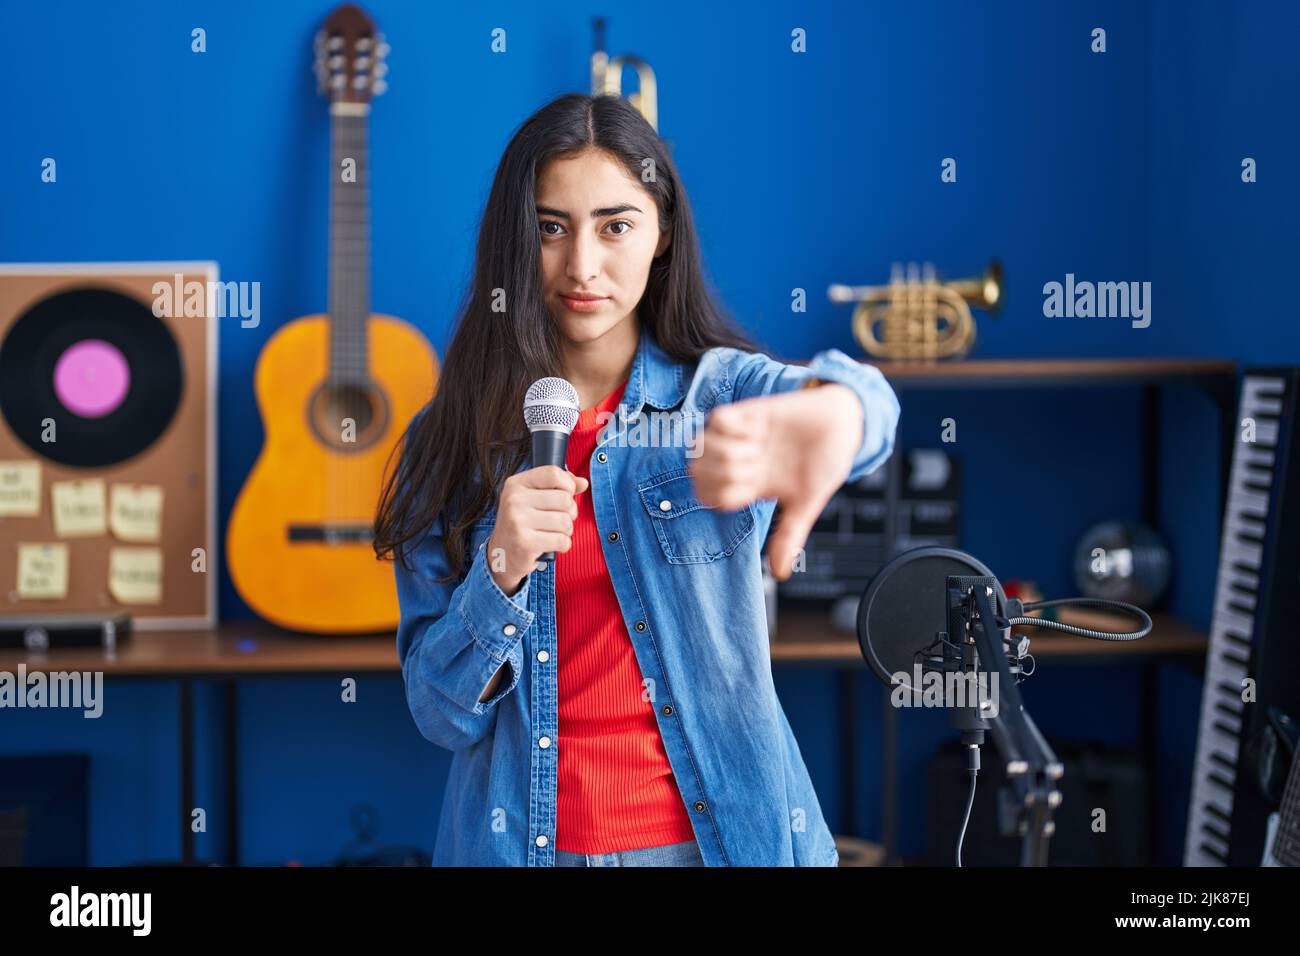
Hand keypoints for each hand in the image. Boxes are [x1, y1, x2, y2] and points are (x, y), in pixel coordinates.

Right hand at [486, 465, 587, 594]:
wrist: (501, 555)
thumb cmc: (521, 524)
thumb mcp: (534, 499)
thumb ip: (559, 487)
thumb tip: (583, 482)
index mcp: (515, 484)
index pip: (553, 473)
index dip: (568, 485)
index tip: (565, 495)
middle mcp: (514, 500)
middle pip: (565, 499)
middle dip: (569, 513)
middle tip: (557, 520)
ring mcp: (517, 521)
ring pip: (565, 521)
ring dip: (566, 531)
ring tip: (552, 533)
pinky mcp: (524, 543)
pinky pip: (562, 540)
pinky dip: (563, 545)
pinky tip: (550, 545)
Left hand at [688, 384, 863, 580]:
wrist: (845, 423)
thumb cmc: (828, 461)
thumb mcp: (808, 502)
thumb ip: (790, 534)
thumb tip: (781, 573)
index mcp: (748, 484)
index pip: (707, 496)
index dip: (720, 497)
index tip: (749, 491)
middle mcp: (738, 460)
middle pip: (697, 472)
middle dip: (723, 474)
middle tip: (754, 468)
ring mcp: (740, 435)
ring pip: (701, 445)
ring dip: (727, 451)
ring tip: (756, 447)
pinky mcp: (747, 411)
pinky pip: (718, 419)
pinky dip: (733, 428)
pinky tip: (755, 429)